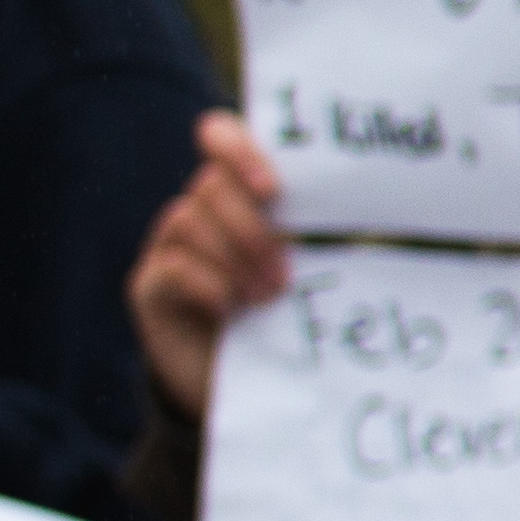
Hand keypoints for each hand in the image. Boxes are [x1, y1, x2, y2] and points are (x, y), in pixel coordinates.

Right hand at [126, 113, 291, 420]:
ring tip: (268, 296)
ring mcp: (170, 245)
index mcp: (241, 193)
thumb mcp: (310, 270)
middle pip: (211, 186)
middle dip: (252, 228)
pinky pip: (170, 265)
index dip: (239, 149)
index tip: (273, 189)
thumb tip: (369, 213)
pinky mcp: (150, 286)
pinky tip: (230, 307)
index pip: (220, 136)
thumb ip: (317, 235)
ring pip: (188, 219)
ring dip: (234, 257)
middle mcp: (201, 210)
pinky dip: (206, 282)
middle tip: (283, 275)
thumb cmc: (289, 315)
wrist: (248, 384)